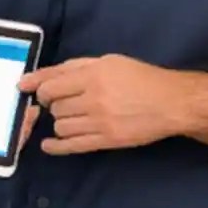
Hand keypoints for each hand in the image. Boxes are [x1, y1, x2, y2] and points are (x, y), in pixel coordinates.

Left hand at [18, 54, 186, 154]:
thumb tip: (37, 77)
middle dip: (54, 104)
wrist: (171, 103)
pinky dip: (56, 146)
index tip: (39, 91)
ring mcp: (100, 122)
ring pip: (61, 126)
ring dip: (60, 121)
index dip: (41, 89)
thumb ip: (72, 67)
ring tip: (71, 116)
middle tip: (64, 101)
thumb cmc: (139, 77)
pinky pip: (73, 146)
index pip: (51, 85)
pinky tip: (49, 144)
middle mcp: (94, 99)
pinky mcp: (107, 141)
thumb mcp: (107, 62)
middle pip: (55, 106)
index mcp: (93, 75)